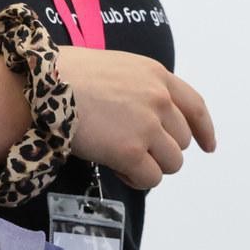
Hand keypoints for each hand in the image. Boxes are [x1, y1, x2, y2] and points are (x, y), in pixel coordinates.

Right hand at [56, 47, 215, 190]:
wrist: (42, 86)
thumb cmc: (66, 76)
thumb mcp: (116, 69)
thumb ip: (140, 89)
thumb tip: (148, 118)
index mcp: (157, 75)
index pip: (195, 106)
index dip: (204, 130)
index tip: (207, 146)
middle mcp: (159, 99)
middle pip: (181, 140)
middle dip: (162, 150)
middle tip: (134, 150)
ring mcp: (148, 125)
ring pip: (171, 163)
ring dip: (150, 166)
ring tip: (123, 159)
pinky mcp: (131, 151)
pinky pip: (151, 178)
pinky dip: (137, 179)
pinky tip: (119, 169)